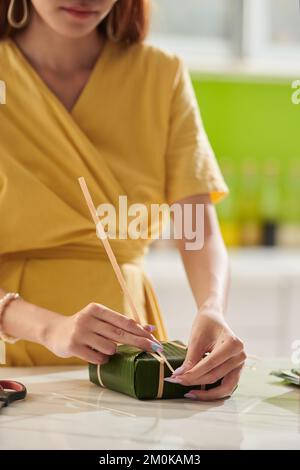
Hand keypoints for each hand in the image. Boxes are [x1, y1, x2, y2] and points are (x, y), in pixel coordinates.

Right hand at [44, 302, 161, 363]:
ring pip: (109, 348)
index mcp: (97, 309)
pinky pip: (97, 357)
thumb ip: (122, 324)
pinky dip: (101, 358)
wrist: (54, 332)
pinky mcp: (73, 346)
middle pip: (120, 334)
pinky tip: (95, 354)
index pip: (124, 321)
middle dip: (139, 342)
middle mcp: (88, 319)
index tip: (154, 339)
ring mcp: (80, 332)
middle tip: (154, 348)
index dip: (140, 331)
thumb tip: (149, 329)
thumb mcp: (101, 320)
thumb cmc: (85, 326)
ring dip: (112, 351)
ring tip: (102, 347)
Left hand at [165, 310, 245, 400]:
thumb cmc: (205, 326)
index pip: (210, 363)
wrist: (214, 320)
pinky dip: (213, 392)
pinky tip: (198, 392)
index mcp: (233, 343)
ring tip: (189, 393)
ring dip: (206, 393)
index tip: (176, 378)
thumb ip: (190, 359)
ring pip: (224, 387)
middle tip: (177, 382)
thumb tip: (179, 376)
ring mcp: (240, 365)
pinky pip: (227, 387)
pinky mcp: (236, 372)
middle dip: (195, 381)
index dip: (193, 373)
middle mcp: (240, 356)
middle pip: (216, 376)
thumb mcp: (196, 339)